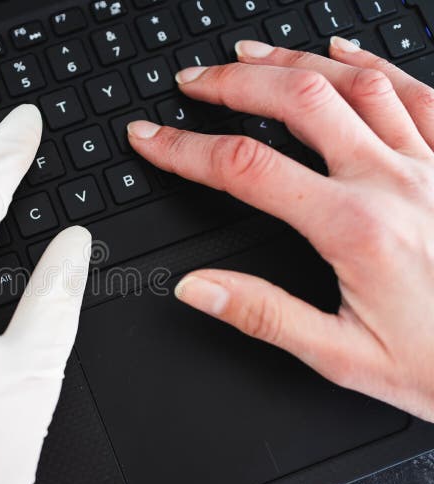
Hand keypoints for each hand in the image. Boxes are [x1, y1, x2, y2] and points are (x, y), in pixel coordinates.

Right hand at [128, 38, 433, 421]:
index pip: (247, 169)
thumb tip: (196, 287)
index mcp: (354, 228)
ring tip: (248, 55)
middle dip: (233, 84)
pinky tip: (343, 52)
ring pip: (353, 85)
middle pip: (299, 104)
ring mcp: (429, 165)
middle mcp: (392, 182)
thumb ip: (263, 314)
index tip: (152, 138)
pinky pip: (417, 93)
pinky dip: (373, 65)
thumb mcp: (341, 356)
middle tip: (192, 82)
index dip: (186, 149)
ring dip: (293, 63)